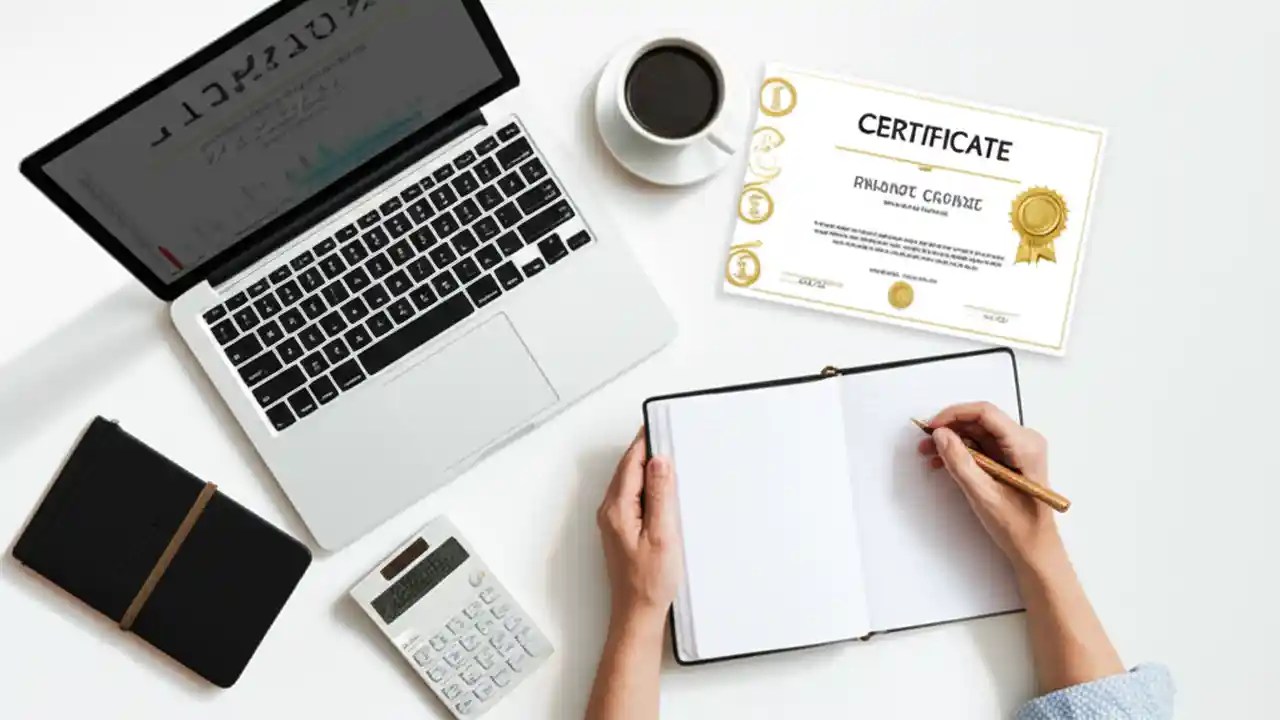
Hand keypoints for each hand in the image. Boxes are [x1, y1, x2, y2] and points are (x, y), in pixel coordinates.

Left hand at [596, 430, 682, 629]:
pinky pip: (633, 496)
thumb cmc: (649, 582)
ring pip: (630, 481)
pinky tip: (662, 489)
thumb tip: (659, 462)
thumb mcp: (662, 534)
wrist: (637, 613)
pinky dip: (647, 486)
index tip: (661, 427)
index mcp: (617, 508)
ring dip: (648, 468)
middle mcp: (610, 511)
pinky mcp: (621, 528)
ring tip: (670, 458)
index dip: (646, 442)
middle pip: (628, 468)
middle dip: (648, 450)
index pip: (631, 463)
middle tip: (670, 436)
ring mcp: (613, 520)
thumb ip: (660, 495)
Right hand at [917, 402, 1061, 569]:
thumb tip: (940, 435)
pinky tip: (944, 463)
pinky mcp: (1011, 458)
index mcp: (1025, 445)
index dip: (954, 415)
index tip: (931, 427)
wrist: (1035, 547)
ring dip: (953, 440)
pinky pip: (982, 446)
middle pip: (980, 421)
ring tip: (929, 454)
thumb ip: (960, 461)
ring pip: (978, 432)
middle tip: (925, 442)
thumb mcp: (983, 494)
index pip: (985, 413)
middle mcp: (1025, 441)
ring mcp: (1018, 449)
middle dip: (950, 428)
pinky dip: (962, 451)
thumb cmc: (1017, 526)